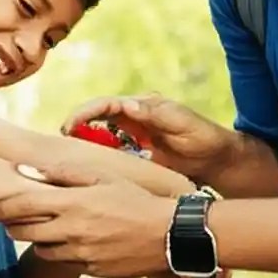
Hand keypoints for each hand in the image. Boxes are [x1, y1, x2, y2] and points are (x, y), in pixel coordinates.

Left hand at [0, 162, 174, 277]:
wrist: (169, 235)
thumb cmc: (136, 199)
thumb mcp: (102, 177)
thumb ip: (63, 174)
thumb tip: (26, 170)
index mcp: (72, 203)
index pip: (21, 205)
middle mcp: (71, 230)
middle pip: (22, 231)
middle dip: (9, 224)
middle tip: (4, 217)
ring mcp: (80, 253)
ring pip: (41, 248)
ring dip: (34, 238)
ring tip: (40, 226)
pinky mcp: (90, 270)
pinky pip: (63, 261)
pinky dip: (59, 251)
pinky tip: (67, 240)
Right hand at [61, 94, 232, 184]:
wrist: (217, 161)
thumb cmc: (202, 136)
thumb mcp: (180, 121)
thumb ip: (154, 113)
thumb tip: (125, 104)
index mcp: (141, 106)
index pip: (106, 104)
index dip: (85, 112)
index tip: (69, 124)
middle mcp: (132, 120)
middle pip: (96, 120)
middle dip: (76, 128)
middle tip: (60, 143)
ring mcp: (131, 140)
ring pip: (99, 139)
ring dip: (83, 146)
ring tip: (66, 158)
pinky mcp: (134, 159)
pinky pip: (110, 158)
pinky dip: (96, 162)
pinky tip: (86, 172)